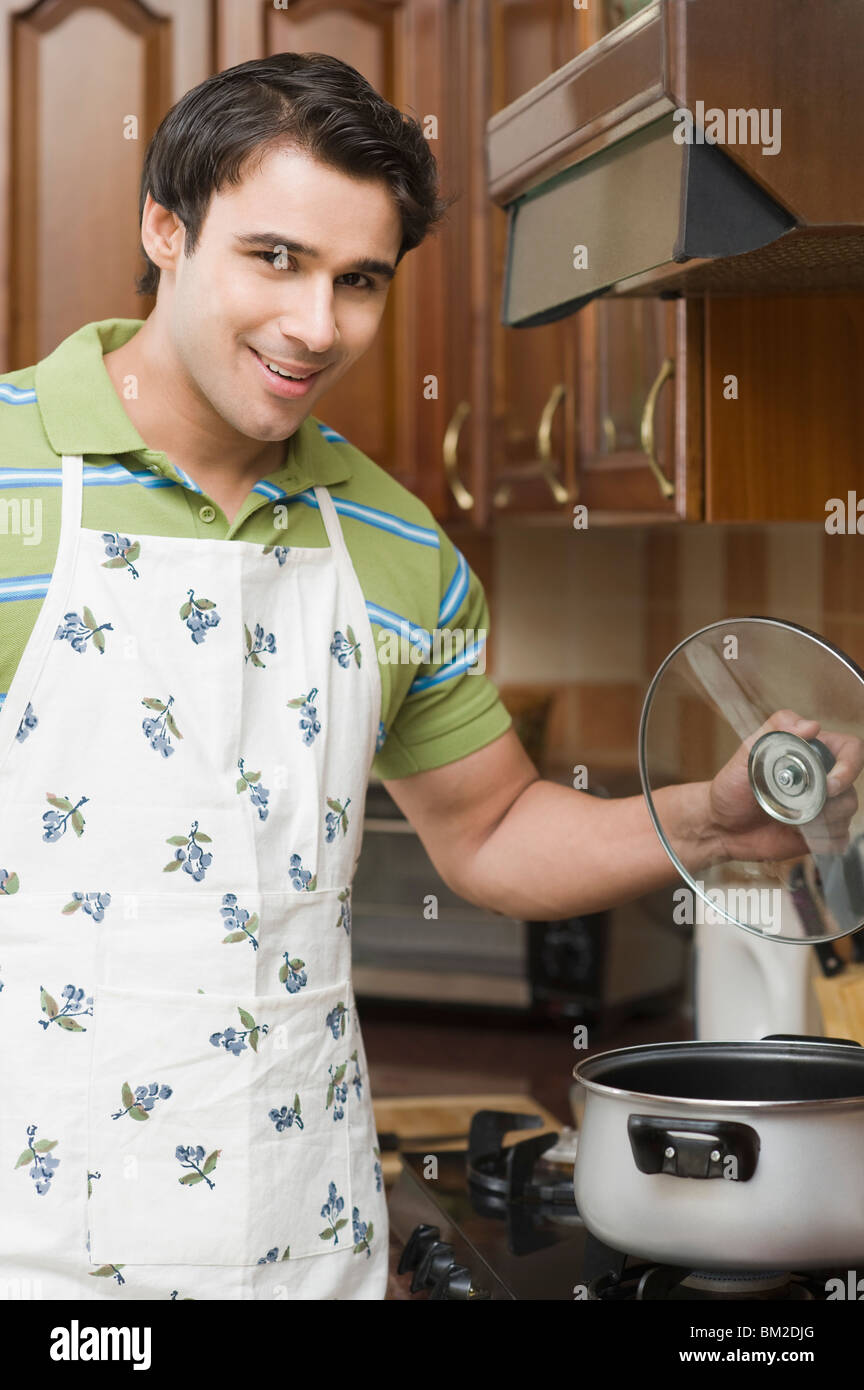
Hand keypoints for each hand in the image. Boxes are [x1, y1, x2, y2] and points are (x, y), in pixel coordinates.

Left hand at [708, 709, 862, 864]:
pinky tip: (798, 835)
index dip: (850, 764)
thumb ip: (776, 733)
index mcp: (810, 753)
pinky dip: (824, 840)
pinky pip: (838, 839)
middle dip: (836, 798)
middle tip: (811, 806)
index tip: (830, 782)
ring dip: (824, 819)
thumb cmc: (731, 787)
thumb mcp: (746, 754)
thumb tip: (812, 726)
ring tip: (792, 819)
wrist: (720, 826)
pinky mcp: (819, 834)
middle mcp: (822, 779)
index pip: (850, 749)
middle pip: (851, 784)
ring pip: (847, 811)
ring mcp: (823, 807)